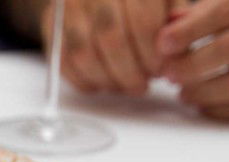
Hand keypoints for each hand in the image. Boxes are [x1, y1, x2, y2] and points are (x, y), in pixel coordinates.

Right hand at [41, 0, 169, 94]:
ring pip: (84, 54)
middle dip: (129, 71)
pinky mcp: (51, 25)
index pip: (142, 21)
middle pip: (111, 39)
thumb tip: (177, 53)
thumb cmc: (138, 0)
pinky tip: (102, 84)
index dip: (152, 53)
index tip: (160, 71)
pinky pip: (63, 62)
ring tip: (124, 86)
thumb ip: (174, 19)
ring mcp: (69, 7)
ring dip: (107, 79)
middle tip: (141, 85)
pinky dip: (84, 81)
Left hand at [158, 0, 228, 119]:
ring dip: (203, 91)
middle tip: (169, 74)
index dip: (190, 30)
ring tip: (183, 92)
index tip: (163, 44)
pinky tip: (203, 104)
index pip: (225, 12)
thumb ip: (203, 13)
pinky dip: (219, 109)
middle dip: (193, 64)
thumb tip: (169, 24)